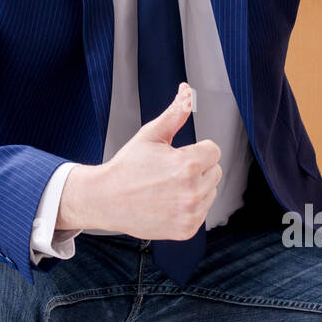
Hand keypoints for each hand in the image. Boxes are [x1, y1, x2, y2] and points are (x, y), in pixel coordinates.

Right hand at [57, 82, 221, 239]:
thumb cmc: (127, 166)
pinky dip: (189, 207)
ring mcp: (191, 213)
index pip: (213, 150)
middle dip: (197, 168)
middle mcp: (193, 191)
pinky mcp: (187, 229)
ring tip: (168, 188)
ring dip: (196, 188)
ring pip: (211, 192)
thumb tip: (187, 91)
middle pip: (215, 171)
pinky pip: (202, 212)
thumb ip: (175, 113)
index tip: (176, 155)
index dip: (195, 149)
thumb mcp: (151, 135)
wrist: (106, 199)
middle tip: (169, 171)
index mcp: (188, 164)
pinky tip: (168, 203)